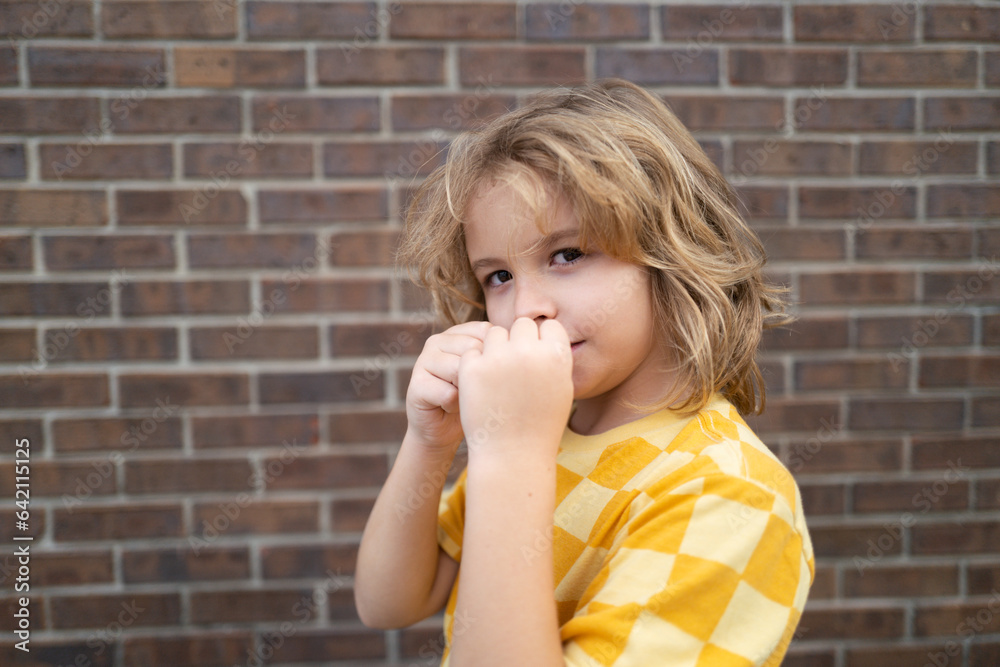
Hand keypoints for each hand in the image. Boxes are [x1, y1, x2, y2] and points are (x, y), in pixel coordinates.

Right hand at [405, 321, 492, 454]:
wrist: (443, 430)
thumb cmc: (476, 399)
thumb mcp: (491, 373)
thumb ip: (501, 353)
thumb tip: (527, 344)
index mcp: (458, 333)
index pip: (487, 332)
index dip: (497, 358)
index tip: (495, 377)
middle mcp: (438, 341)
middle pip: (474, 350)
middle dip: (482, 377)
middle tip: (479, 392)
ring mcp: (423, 361)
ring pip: (460, 370)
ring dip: (469, 392)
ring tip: (465, 399)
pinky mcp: (416, 385)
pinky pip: (448, 393)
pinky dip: (456, 406)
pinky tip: (451, 408)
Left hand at [457, 318, 573, 459]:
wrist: (512, 455)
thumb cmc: (541, 423)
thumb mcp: (561, 388)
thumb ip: (553, 356)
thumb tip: (543, 329)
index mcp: (556, 355)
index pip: (548, 325)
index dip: (542, 340)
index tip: (536, 360)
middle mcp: (529, 351)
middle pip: (521, 325)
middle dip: (518, 341)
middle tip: (514, 368)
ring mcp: (498, 358)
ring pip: (494, 334)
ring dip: (495, 349)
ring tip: (498, 378)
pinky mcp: (472, 368)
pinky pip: (473, 351)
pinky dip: (475, 365)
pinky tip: (482, 386)